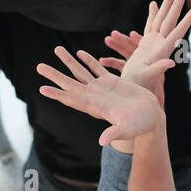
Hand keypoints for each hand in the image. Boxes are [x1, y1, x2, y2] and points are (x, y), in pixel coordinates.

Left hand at [37, 47, 164, 148]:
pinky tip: (79, 53)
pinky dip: (87, 60)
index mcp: (95, 107)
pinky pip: (95, 68)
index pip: (71, 99)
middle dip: (54, 75)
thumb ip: (115, 133)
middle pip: (70, 83)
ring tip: (56, 49)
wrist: (151, 116)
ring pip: (81, 72)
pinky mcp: (111, 81)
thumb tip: (103, 141)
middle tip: (38, 67)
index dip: (57, 94)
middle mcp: (94, 97)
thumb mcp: (127, 130)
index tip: (41, 89)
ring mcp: (101, 88)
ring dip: (68, 61)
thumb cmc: (140, 125)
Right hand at [99, 0, 190, 101]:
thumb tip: (171, 64)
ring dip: (166, 6)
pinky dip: (152, 15)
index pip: (178, 31)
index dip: (187, 20)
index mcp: (162, 50)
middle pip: (169, 21)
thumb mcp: (148, 77)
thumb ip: (159, 69)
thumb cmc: (138, 86)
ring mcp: (153, 43)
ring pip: (160, 20)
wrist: (133, 91)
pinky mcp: (145, 45)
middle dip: (175, 6)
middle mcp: (160, 44)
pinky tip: (153, 5)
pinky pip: (149, 25)